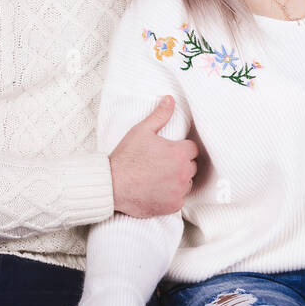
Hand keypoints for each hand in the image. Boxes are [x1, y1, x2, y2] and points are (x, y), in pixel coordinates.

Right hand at [109, 96, 198, 217]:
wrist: (112, 185)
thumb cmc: (126, 158)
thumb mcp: (141, 131)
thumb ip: (160, 115)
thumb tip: (170, 99)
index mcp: (179, 153)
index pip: (192, 149)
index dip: (181, 149)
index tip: (169, 152)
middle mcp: (183, 173)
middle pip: (192, 166)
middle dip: (181, 164)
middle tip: (162, 164)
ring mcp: (179, 191)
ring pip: (187, 183)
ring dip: (178, 180)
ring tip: (159, 177)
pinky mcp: (173, 206)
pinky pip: (179, 199)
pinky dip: (172, 196)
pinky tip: (157, 190)